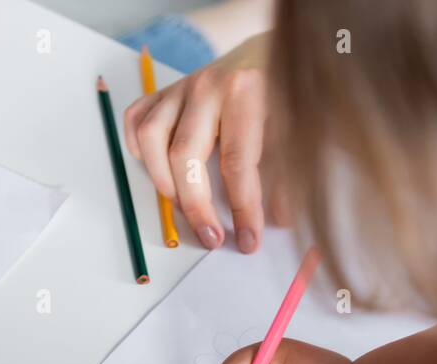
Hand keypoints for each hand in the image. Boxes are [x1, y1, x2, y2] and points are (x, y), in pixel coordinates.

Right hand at [124, 34, 285, 252]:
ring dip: (163, 182)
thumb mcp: (300, 128)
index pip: (236, 162)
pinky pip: (136, 122)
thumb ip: (291, 172)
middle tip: (211, 237)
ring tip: (185, 206)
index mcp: (245, 91)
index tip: (247, 241)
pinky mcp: (162, 90)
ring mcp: (179, 86)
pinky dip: (142, 152)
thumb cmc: (284, 92)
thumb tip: (280, 220)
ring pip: (151, 139)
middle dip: (196, 206)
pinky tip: (163, 170)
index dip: (242, 208)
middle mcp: (206, 85)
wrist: (268, 50)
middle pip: (184, 156)